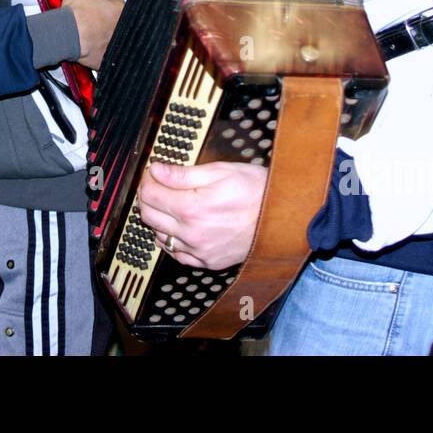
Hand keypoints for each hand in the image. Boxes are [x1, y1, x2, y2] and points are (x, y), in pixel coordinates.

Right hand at [60, 0, 122, 69]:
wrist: (68, 35)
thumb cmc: (75, 16)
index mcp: (118, 9)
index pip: (117, 4)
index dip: (106, 4)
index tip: (98, 6)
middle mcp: (120, 27)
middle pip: (116, 22)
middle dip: (107, 21)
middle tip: (94, 20)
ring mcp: (114, 43)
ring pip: (112, 38)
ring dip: (104, 36)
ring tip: (92, 34)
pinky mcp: (106, 58)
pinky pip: (106, 55)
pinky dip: (100, 53)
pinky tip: (92, 49)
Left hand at [136, 160, 266, 268]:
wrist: (285, 218)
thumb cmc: (258, 191)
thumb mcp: (220, 171)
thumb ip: (183, 174)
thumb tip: (156, 170)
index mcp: (192, 208)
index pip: (150, 194)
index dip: (148, 178)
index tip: (154, 171)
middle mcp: (192, 233)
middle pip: (148, 215)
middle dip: (147, 196)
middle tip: (157, 183)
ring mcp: (199, 251)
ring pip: (159, 235)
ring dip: (158, 218)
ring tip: (170, 203)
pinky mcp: (208, 262)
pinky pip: (177, 254)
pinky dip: (171, 240)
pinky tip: (178, 227)